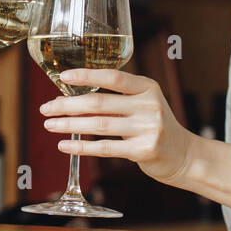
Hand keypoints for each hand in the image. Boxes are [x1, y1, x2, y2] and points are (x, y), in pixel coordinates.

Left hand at [38, 70, 193, 183]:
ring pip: (99, 125)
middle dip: (67, 105)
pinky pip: (105, 148)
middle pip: (99, 102)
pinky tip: (65, 145)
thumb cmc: (155, 126)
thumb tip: (71, 96)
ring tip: (50, 125)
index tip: (63, 77)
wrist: (184, 155)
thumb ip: (117, 98)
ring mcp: (147, 128)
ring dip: (69, 125)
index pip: (113, 76)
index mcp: (147, 87)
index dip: (86, 75)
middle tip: (46, 108)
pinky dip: (82, 146)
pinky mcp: (143, 151)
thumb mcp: (144, 103)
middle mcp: (149, 105)